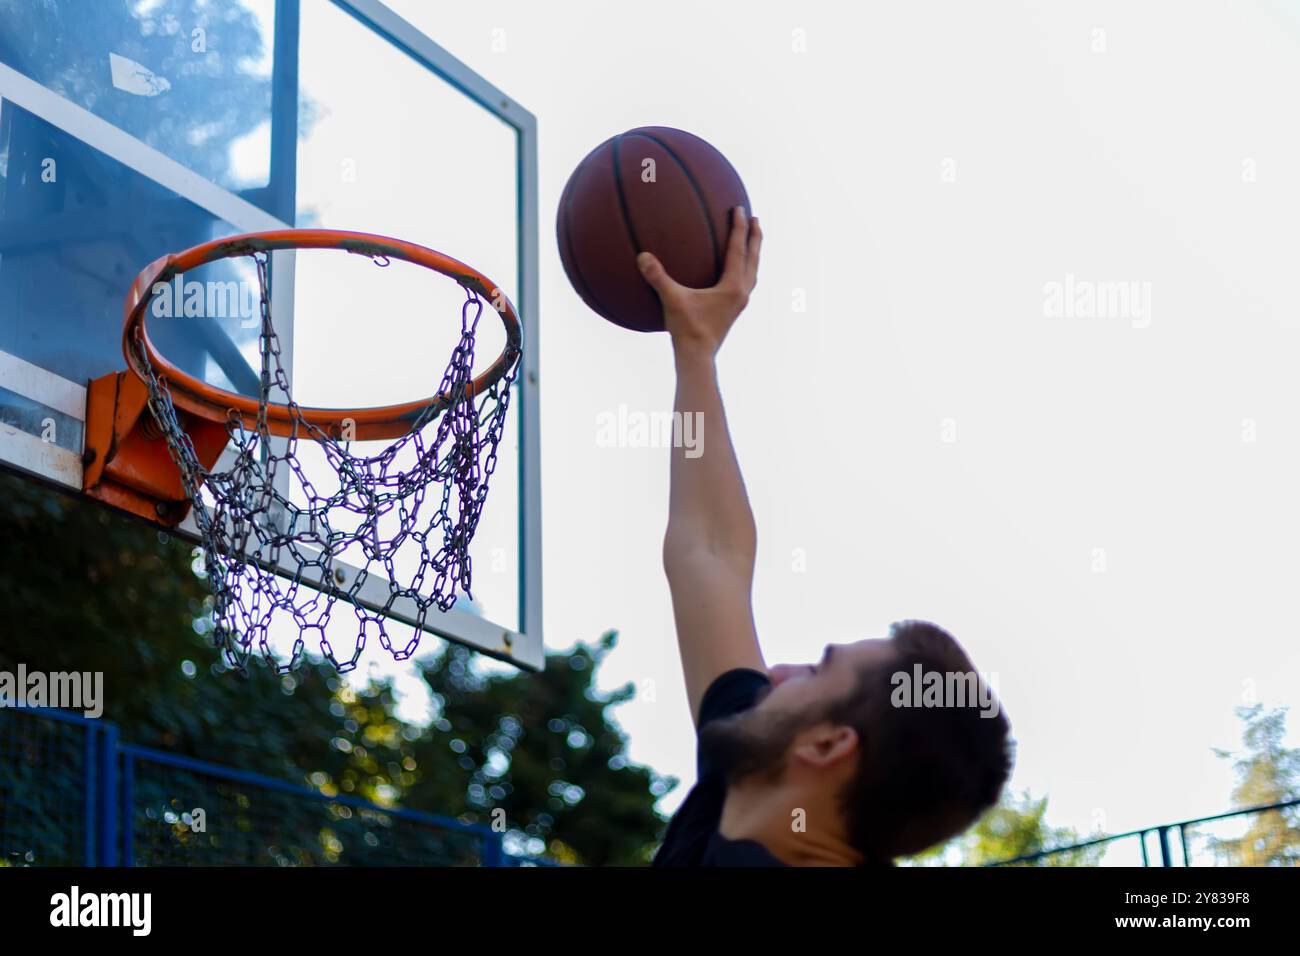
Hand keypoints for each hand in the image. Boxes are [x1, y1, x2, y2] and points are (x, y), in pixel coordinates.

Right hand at [637, 206, 761, 354]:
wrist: (698, 357)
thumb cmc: (687, 330)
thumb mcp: (672, 300)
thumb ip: (658, 277)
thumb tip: (642, 256)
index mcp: (733, 286)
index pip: (738, 249)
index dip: (738, 227)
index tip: (739, 208)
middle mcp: (742, 292)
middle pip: (753, 258)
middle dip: (754, 237)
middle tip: (754, 218)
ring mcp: (740, 303)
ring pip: (753, 272)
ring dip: (753, 254)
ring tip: (750, 242)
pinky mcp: (734, 311)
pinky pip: (745, 283)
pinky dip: (743, 270)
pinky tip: (732, 271)